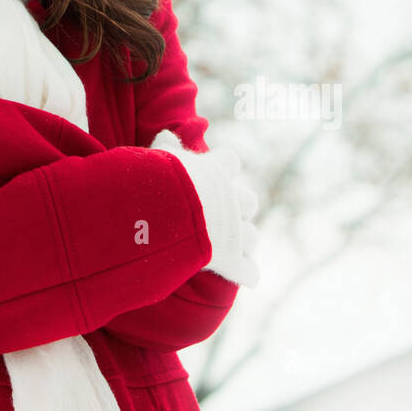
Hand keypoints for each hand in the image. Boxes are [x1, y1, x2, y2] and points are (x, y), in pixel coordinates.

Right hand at [149, 128, 259, 287]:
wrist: (166, 214)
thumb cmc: (159, 181)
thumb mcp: (161, 159)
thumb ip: (167, 148)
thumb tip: (166, 136)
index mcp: (217, 171)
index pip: (229, 160)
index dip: (222, 166)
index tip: (214, 170)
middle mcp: (232, 200)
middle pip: (249, 201)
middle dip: (239, 207)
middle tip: (224, 212)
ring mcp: (234, 233)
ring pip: (252, 237)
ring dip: (243, 241)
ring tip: (234, 246)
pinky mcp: (232, 261)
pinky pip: (249, 271)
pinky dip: (246, 272)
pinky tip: (244, 274)